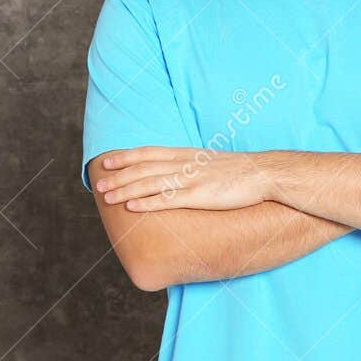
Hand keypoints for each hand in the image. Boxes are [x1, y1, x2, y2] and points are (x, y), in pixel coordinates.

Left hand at [92, 146, 275, 212]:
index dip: (126, 157)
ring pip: (150, 183)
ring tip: (106, 197)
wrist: (263, 174)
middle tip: (98, 184)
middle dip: (118, 176)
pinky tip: (132, 208)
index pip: (149, 152)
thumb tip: (174, 172)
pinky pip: (168, 200)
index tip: (107, 162)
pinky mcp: (200, 196)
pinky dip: (147, 203)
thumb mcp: (209, 162)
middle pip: (143, 168)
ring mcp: (191, 179)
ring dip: (125, 190)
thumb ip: (190, 165)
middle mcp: (184, 163)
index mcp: (186, 154)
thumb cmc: (238, 172)